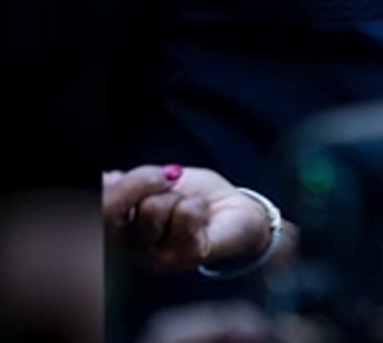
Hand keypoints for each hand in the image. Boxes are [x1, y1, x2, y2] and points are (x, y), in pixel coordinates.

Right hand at [104, 165, 276, 273]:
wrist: (236, 210)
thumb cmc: (192, 195)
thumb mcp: (155, 181)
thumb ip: (128, 184)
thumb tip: (107, 179)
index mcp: (115, 229)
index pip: (97, 208)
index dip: (109, 187)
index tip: (125, 176)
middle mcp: (126, 249)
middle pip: (113, 207)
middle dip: (141, 181)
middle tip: (168, 180)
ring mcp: (152, 257)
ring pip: (152, 207)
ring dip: (176, 197)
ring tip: (187, 207)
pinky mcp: (182, 257)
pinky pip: (185, 213)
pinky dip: (197, 205)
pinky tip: (202, 218)